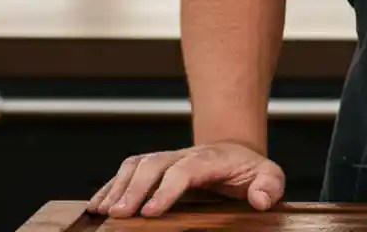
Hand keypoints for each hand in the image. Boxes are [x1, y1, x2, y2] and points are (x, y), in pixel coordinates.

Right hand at [87, 142, 283, 217]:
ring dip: (117, 186)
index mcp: (212, 158)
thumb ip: (269, 186)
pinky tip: (97, 205)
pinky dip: (110, 186)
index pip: (186, 170)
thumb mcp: (270, 176)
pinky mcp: (154, 166)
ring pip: (137, 164)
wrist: (235, 152)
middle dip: (135, 188)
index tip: (150, 212)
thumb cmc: (250, 169)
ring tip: (103, 211)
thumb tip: (259, 200)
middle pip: (154, 164)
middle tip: (119, 214)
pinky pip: (128, 170)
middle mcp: (185, 155)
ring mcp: (167, 159)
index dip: (166, 189)